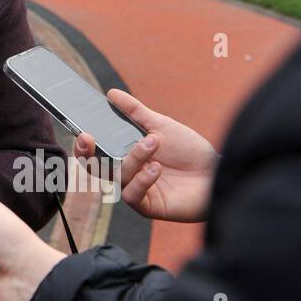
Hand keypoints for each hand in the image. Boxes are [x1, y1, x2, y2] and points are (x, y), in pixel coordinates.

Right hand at [74, 89, 218, 222]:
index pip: (96, 153)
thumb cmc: (191, 152)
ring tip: (154, 143)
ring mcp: (137, 191)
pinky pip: (132, 195)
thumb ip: (135, 112)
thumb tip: (111, 93)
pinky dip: (142, 179)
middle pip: (96, 169)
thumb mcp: (161, 126)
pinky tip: (157, 168)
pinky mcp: (149, 207)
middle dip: (87, 154)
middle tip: (88, 138)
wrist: (218, 172)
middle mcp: (128, 175)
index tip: (82, 131)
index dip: (83, 146)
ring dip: (134, 157)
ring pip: (118, 176)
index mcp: (126, 156)